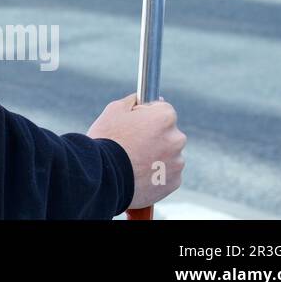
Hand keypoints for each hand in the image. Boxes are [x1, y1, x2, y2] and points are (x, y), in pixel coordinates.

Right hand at [88, 94, 185, 209]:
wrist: (103, 176)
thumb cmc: (107, 139)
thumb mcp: (114, 110)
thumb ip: (134, 101)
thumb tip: (145, 100)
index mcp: (164, 118)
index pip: (164, 110)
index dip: (147, 115)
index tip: (135, 123)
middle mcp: (177, 139)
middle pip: (169, 133)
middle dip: (155, 136)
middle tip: (133, 143)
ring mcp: (177, 162)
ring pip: (169, 154)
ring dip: (157, 155)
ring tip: (134, 161)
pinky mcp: (174, 182)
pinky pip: (168, 173)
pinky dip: (157, 173)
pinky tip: (139, 173)